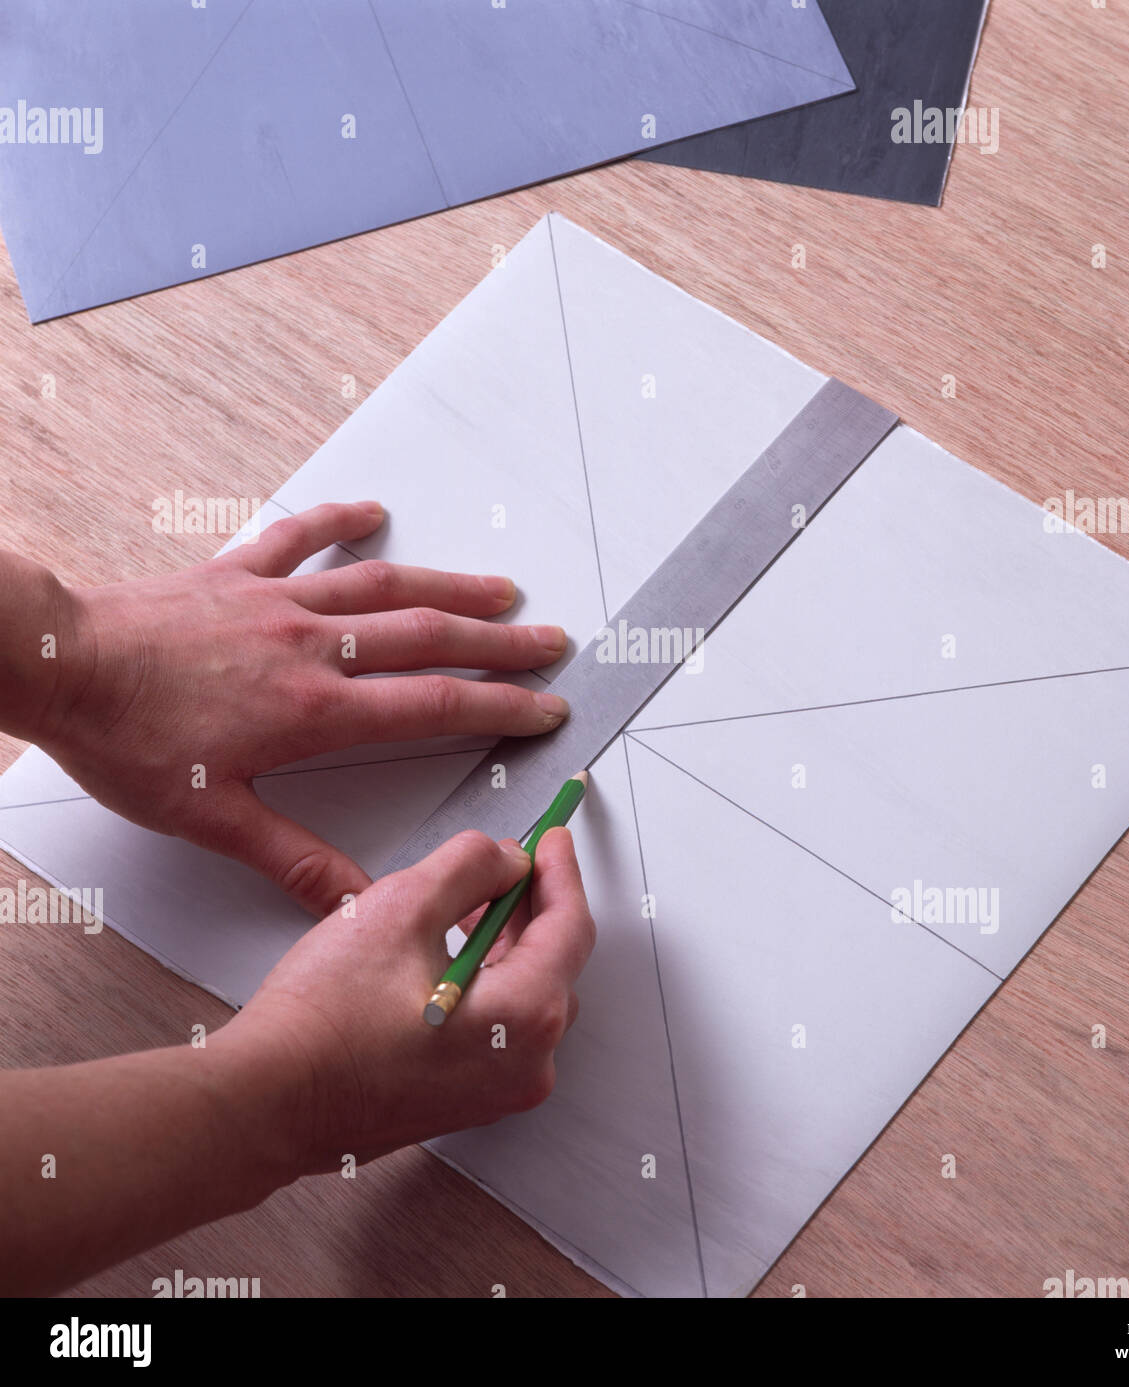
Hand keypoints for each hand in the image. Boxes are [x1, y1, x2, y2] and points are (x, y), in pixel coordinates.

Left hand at [28, 501, 570, 915]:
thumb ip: (293, 858)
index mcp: (314, 709)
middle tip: (551, 644)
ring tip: (499, 590)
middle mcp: (312, 646)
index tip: (545, 708)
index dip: (499, 708)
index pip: (432, 706)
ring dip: (449, 587)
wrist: (60, 663)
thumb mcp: (211, 818)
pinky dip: (341, 522)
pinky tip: (374, 513)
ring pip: (385, 586)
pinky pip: (302, 537)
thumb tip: (355, 901)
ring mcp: (280, 600)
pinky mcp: (239, 572)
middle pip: (429, 638)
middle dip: (500, 644)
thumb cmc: (127, 739)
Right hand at [214, 827, 595, 1173]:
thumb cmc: (324, 1022)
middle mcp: (525, 1066)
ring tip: (465, 904)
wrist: (266, 1101)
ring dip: (504, 943)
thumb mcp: (404, 906)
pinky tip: (447, 953)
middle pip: (554, 962)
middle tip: (506, 864)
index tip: (550, 839)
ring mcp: (496, 1092)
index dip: (560, 870)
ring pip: (525, 995)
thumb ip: (472, 867)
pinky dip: (486, 982)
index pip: (571, 926)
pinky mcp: (464, 1100)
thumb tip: (506, 861)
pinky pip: (498, 1027)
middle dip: (531, 906)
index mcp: (525, 1018)